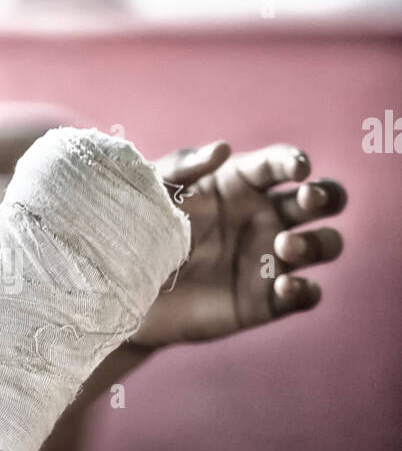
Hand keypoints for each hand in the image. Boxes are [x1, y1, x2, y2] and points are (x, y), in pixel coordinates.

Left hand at [131, 141, 345, 347]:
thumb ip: (183, 166)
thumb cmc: (139, 227)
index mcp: (241, 182)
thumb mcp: (153, 191)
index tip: (297, 169)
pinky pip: (306, 294)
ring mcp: (270, 259)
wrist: (124, 288)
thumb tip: (222, 149)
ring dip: (317, 242)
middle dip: (327, 196)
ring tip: (283, 245)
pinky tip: (283, 286)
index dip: (295, 161)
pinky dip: (306, 290)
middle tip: (306, 199)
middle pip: (324, 199)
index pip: (281, 164)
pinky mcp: (266, 301)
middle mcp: (265, 216)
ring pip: (325, 244)